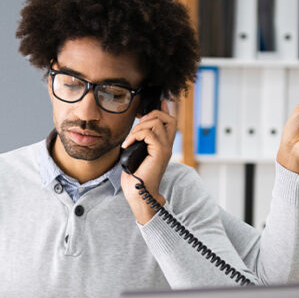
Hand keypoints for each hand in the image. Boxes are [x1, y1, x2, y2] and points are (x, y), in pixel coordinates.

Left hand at [120, 98, 176, 223]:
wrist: (138, 193)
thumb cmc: (135, 178)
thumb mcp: (136, 155)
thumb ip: (139, 143)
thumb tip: (133, 133)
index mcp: (163, 146)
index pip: (170, 122)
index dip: (164, 110)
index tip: (157, 104)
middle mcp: (167, 146)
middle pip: (168, 118)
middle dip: (151, 115)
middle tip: (137, 126)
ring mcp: (165, 149)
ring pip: (157, 122)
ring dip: (139, 126)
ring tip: (131, 139)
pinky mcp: (159, 152)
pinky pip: (148, 133)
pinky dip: (135, 136)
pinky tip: (127, 145)